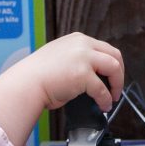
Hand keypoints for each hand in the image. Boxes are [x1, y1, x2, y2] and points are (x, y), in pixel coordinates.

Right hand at [0, 33, 123, 145]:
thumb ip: (77, 60)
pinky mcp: (83, 74)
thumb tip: (92, 76)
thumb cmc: (37, 76)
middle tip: (116, 88)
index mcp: (77, 39)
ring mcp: (83, 58)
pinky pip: (102, 89)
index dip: (112, 64)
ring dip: (116, 85)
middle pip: (115, 55)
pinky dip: (105, 99)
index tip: (112, 76)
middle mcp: (82, 44)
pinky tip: (103, 105)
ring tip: (112, 97)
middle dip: (119, 73)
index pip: (104, 48)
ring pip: (114, 68)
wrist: (26, 84)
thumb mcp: (60, 57)